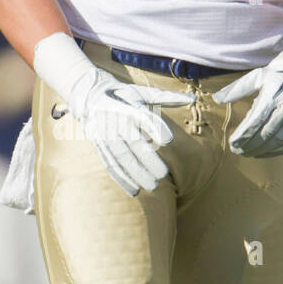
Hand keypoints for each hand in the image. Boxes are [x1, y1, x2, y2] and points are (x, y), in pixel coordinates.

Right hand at [63, 64, 193, 195]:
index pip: (144, 117)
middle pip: (132, 142)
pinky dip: (122, 179)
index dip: (156, 127)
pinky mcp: (98, 146)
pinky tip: (135, 191)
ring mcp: (104, 134)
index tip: (169, 140)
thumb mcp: (143, 92)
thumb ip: (167, 97)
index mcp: (129, 105)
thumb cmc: (123, 96)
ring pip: (120, 157)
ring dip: (135, 173)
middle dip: (147, 159)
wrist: (89, 98)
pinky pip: (110, 164)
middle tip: (163, 174)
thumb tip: (193, 99)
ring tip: (153, 187)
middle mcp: (115, 120)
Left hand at [212, 47, 282, 157]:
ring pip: (280, 140)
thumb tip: (216, 99)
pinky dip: (277, 151)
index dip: (244, 135)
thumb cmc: (276, 75)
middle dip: (251, 145)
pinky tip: (264, 153)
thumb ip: (236, 89)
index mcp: (274, 94)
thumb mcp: (256, 77)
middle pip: (268, 133)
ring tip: (248, 154)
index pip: (257, 120)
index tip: (232, 143)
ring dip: (263, 151)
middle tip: (237, 151)